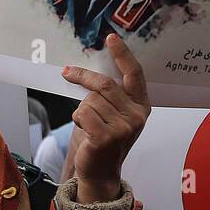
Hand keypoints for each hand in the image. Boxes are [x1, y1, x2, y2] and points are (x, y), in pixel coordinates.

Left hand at [62, 34, 149, 203]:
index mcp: (141, 106)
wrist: (100, 172)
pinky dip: (77, 119)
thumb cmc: (103, 138)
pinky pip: (82, 113)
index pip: (134, 75)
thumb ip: (109, 95)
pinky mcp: (106, 136)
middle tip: (67, 72)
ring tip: (89, 125)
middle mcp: (137, 116)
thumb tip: (85, 70)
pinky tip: (86, 133)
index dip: (123, 55)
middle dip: (83, 77)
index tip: (111, 37)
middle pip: (104, 85)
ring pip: (89, 101)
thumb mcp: (113, 115)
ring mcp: (124, 127)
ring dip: (81, 110)